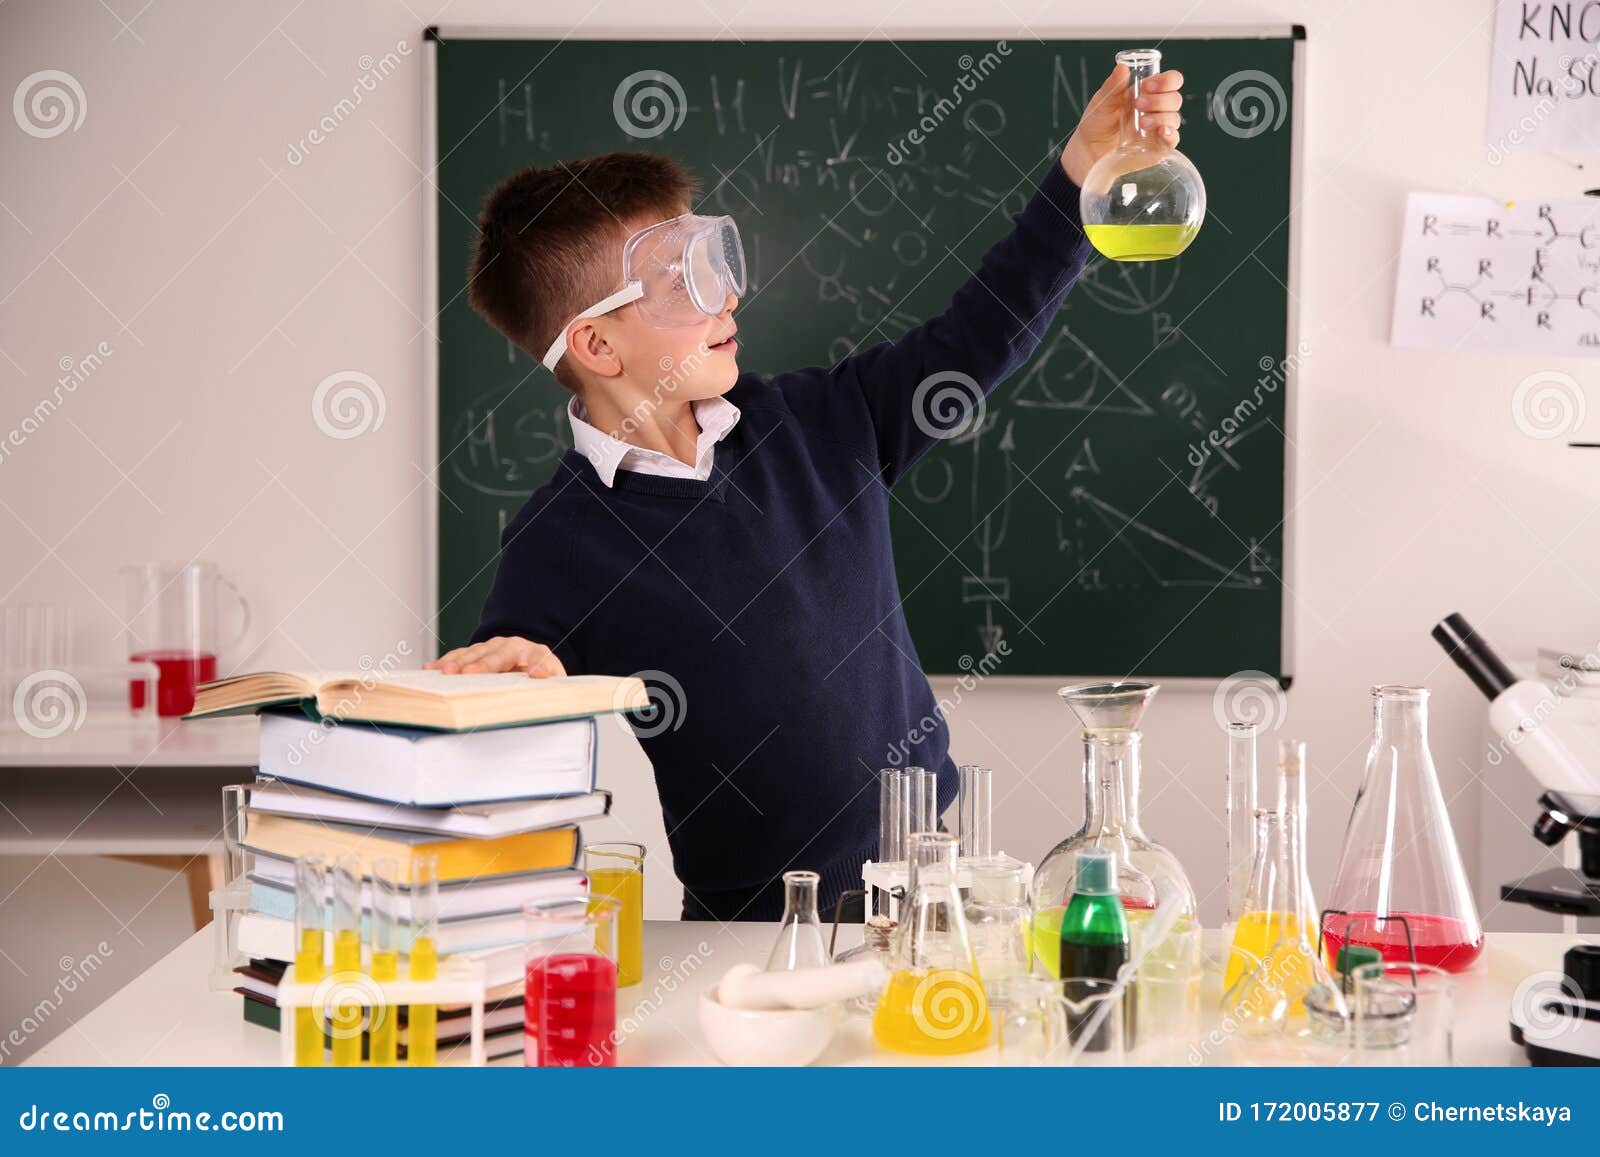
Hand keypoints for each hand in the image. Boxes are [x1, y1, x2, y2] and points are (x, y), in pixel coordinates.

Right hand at [424, 636, 566, 677]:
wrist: (530, 666)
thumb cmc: (541, 679)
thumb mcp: (554, 683)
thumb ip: (551, 682)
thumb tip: (540, 677)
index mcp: (536, 653)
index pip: (536, 658)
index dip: (537, 665)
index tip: (535, 674)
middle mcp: (512, 645)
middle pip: (497, 654)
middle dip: (482, 664)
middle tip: (467, 673)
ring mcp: (492, 647)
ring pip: (474, 653)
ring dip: (458, 662)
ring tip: (444, 672)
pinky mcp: (476, 652)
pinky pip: (460, 656)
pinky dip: (446, 662)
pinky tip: (432, 669)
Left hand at [1061, 64, 1184, 186]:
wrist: (1088, 150)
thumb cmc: (1096, 123)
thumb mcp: (1102, 101)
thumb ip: (1113, 85)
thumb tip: (1122, 68)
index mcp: (1147, 93)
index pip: (1171, 81)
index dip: (1166, 80)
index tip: (1148, 86)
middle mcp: (1156, 109)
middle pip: (1174, 99)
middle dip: (1159, 100)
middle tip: (1138, 104)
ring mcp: (1157, 128)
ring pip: (1174, 118)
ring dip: (1160, 117)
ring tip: (1141, 122)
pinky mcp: (1156, 147)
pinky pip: (1172, 140)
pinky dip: (1170, 134)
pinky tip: (1160, 132)